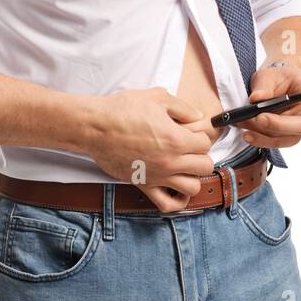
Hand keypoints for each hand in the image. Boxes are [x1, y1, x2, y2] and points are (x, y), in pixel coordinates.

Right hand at [84, 87, 217, 212]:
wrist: (95, 127)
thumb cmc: (123, 109)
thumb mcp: (157, 97)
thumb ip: (183, 108)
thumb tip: (198, 117)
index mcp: (176, 139)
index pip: (205, 143)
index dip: (199, 135)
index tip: (189, 131)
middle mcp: (170, 161)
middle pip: (205, 166)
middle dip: (200, 155)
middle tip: (189, 148)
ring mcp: (158, 176)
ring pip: (193, 187)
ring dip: (193, 176)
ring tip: (184, 167)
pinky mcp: (144, 185)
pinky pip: (168, 204)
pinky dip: (178, 200)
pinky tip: (176, 188)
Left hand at [239, 64, 300, 151]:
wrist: (272, 88)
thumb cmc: (277, 79)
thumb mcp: (269, 74)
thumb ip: (264, 85)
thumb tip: (257, 99)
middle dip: (282, 124)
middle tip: (260, 117)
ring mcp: (300, 127)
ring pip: (291, 138)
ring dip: (267, 136)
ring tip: (246, 129)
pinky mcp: (286, 136)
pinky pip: (277, 143)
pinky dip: (260, 140)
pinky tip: (247, 134)